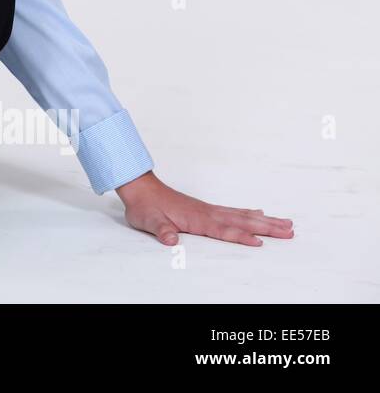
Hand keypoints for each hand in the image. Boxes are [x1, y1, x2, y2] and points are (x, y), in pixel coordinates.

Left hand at [115, 171, 293, 246]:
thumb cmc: (145, 206)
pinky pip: (233, 211)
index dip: (241, 237)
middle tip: (290, 231)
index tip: (261, 242)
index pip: (224, 230)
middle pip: (242, 221)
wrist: (140, 188)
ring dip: (264, 220)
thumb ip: (161, 230)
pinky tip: (259, 212)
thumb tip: (169, 239)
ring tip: (286, 223)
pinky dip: (248, 213)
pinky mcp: (205, 209)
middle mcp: (207, 213)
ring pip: (242, 215)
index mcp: (197, 219)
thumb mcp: (148, 221)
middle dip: (266, 227)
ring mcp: (208, 210)